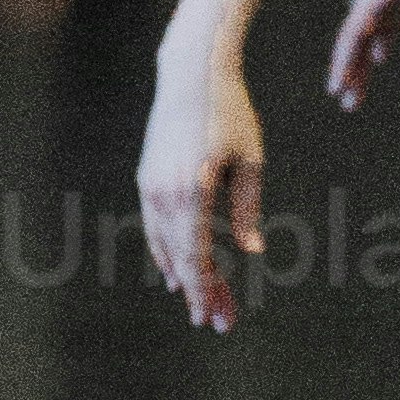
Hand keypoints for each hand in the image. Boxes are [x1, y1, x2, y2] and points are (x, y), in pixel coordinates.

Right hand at [139, 59, 263, 330]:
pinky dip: (165, 251)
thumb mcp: (250, 160)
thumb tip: (253, 250)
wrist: (191, 76)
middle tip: (218, 323)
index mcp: (194, 191)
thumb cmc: (231, 114)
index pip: (198, 255)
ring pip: (166, 244)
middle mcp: (165, 194)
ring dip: (183, 276)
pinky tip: (175, 271)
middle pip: (183, 257)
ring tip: (200, 304)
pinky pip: (154, 226)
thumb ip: (247, 207)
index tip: (218, 318)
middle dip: (201, 292)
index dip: (207, 290)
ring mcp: (151, 187)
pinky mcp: (147, 178)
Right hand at [326, 0, 399, 102]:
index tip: (336, 90)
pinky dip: (380, 36)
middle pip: (356, 36)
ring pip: (367, 27)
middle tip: (347, 105)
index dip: (344, 64)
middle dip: (351, 71)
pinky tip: (385, 54)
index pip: (353, 35)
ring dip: (364, 58)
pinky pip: (381, 14)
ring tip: (360, 90)